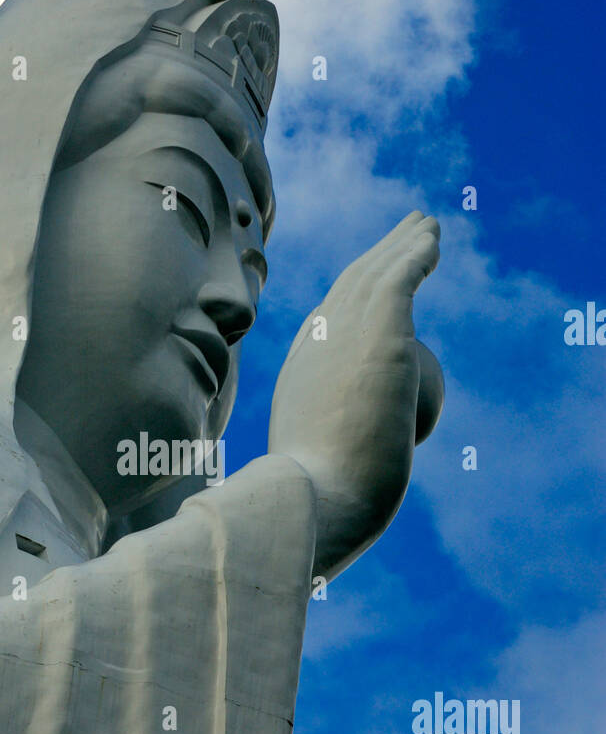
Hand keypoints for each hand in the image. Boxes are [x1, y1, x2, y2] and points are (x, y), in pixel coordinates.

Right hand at [268, 211, 442, 581]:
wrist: (315, 498)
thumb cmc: (314, 507)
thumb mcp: (312, 482)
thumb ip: (315, 477)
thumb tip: (319, 505)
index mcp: (300, 371)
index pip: (330, 324)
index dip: (352, 299)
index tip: (372, 286)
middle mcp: (315, 340)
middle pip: (351, 286)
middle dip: (377, 258)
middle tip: (402, 237)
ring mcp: (345, 331)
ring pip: (378, 271)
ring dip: (403, 245)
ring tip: (425, 227)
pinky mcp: (381, 327)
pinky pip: (403, 276)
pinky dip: (417, 251)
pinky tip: (433, 237)